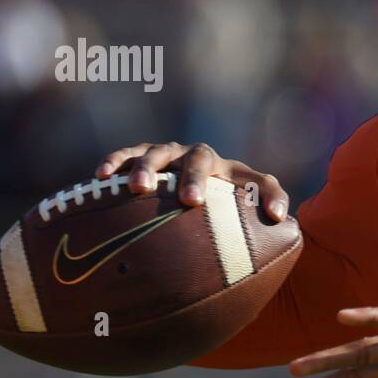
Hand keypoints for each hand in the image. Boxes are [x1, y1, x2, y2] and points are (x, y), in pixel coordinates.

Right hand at [95, 142, 289, 221]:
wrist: (181, 203)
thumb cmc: (214, 219)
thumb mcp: (242, 222)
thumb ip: (261, 224)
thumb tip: (277, 225)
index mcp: (233, 175)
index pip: (257, 179)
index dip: (270, 194)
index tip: (272, 217)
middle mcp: (201, 159)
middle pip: (201, 158)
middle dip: (195, 178)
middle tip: (190, 202)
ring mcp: (170, 155)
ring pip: (160, 152)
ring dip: (150, 167)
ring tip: (138, 189)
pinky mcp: (140, 157)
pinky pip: (126, 155)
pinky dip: (115, 162)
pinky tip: (100, 176)